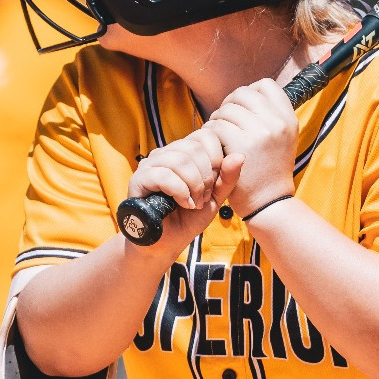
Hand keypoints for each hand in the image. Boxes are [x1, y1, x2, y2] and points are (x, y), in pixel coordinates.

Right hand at [127, 128, 240, 253]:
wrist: (168, 243)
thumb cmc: (189, 218)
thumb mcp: (215, 197)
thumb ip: (228, 178)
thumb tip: (240, 156)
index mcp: (184, 152)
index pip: (205, 135)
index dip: (216, 159)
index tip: (213, 184)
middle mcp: (166, 153)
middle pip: (193, 147)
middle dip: (205, 176)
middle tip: (203, 197)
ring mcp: (150, 164)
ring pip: (179, 160)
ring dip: (193, 185)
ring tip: (194, 202)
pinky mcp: (138, 179)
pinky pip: (163, 175)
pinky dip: (180, 191)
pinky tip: (183, 204)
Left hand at [204, 78, 296, 216]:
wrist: (268, 201)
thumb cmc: (270, 170)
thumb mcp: (284, 138)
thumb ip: (271, 115)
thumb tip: (251, 91)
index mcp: (288, 118)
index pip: (266, 85)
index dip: (250, 92)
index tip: (243, 108)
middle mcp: (276, 122)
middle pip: (243, 93)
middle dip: (230, 104)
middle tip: (226, 121)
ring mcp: (259, 133)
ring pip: (227, 108)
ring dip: (218, 119)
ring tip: (220, 135)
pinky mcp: (240, 145)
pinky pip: (216, 126)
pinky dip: (210, 133)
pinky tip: (215, 145)